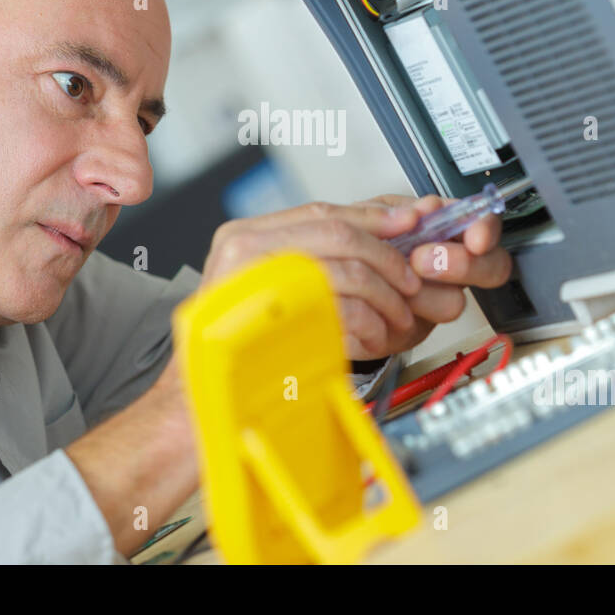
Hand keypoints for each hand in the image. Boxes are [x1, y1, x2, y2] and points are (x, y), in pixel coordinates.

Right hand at [199, 195, 511, 358]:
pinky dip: (368, 326)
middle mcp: (242, 253)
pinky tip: (375, 339)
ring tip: (396, 317)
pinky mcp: (272, 324)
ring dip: (384, 297)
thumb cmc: (245, 348)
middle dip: (387, 257)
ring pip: (342, 272)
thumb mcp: (286, 288)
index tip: (412, 220)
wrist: (203, 403)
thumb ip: (328, 255)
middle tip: (411, 282)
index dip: (374, 217)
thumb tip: (391, 224)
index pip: (323, 212)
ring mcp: (251, 285)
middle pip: (337, 235)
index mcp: (247, 237)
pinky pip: (336, 314)